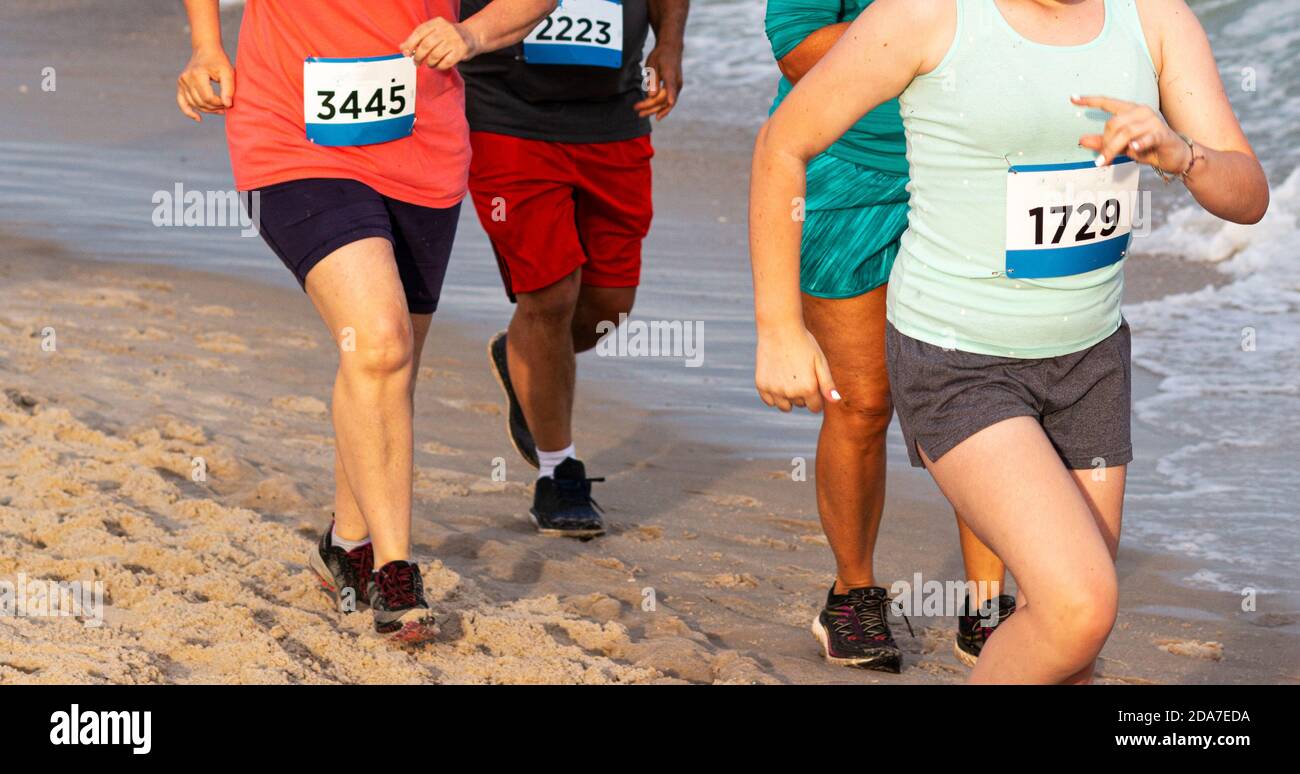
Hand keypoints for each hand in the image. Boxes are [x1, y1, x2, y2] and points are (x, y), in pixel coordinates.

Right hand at [177, 46, 233, 121]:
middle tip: (226, 106)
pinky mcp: (180, 85)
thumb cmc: (219, 61)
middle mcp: (186, 78)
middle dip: (215, 107)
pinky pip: (181, 102)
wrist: (206, 50)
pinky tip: (198, 118)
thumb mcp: (228, 72)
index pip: (209, 98)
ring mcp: (181, 82)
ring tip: (220, 109)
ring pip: (194, 104)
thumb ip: (229, 88)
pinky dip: (189, 111)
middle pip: (201, 102)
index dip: (220, 104)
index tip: (229, 102)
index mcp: (197, 74)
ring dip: (207, 110)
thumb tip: (228, 105)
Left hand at [401, 17, 479, 69]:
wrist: (471, 36)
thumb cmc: (448, 36)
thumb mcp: (434, 32)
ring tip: (429, 64)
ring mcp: (455, 40)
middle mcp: (446, 29)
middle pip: (426, 44)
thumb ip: (418, 39)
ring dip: (429, 63)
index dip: (410, 43)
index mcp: (437, 22)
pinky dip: (439, 67)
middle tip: (416, 62)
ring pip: (436, 54)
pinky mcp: (461, 50)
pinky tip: (438, 66)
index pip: (420, 32)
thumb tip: (402, 48)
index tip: (406, 53)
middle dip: (419, 56)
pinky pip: (446, 62)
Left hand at [634, 44, 683, 119]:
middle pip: (665, 99)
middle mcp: (676, 83)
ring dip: (654, 110)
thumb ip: (653, 80)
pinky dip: (661, 108)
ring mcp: (677, 88)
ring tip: (641, 114)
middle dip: (651, 107)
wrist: (671, 50)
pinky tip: (654, 114)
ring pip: (667, 103)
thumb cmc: (661, 56)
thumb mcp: (653, 65)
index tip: (670, 102)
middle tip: (637, 110)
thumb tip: (652, 96)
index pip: (671, 86)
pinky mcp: (674, 90)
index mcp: (671, 74)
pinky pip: (668, 102)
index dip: (671, 95)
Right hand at [754, 325, 839, 412]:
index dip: (817, 398)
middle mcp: (791, 393)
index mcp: (808, 388)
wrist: (779, 329)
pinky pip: (769, 401)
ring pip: (784, 406)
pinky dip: (774, 395)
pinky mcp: (761, 385)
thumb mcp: (820, 361)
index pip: (815, 408)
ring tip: (789, 378)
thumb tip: (835, 401)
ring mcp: (774, 390)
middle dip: (803, 395)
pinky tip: (777, 379)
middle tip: (800, 373)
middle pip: (800, 405)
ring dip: (788, 398)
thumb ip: (828, 384)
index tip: (814, 383)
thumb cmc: (803, 343)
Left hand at [1073, 95, 1191, 173]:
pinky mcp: (1162, 134)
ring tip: (1105, 161)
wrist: (1174, 156)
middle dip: (1104, 143)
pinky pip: (1147, 137)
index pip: (1108, 102)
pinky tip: (1134, 147)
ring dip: (1113, 148)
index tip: (1072, 98)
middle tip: (1101, 160)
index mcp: (1130, 111)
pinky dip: (1139, 143)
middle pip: (1114, 123)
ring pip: (1126, 132)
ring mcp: (1153, 121)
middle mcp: (1141, 111)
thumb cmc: (1147, 148)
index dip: (1090, 100)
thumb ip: (1103, 142)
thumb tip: (1081, 140)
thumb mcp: (1121, 146)